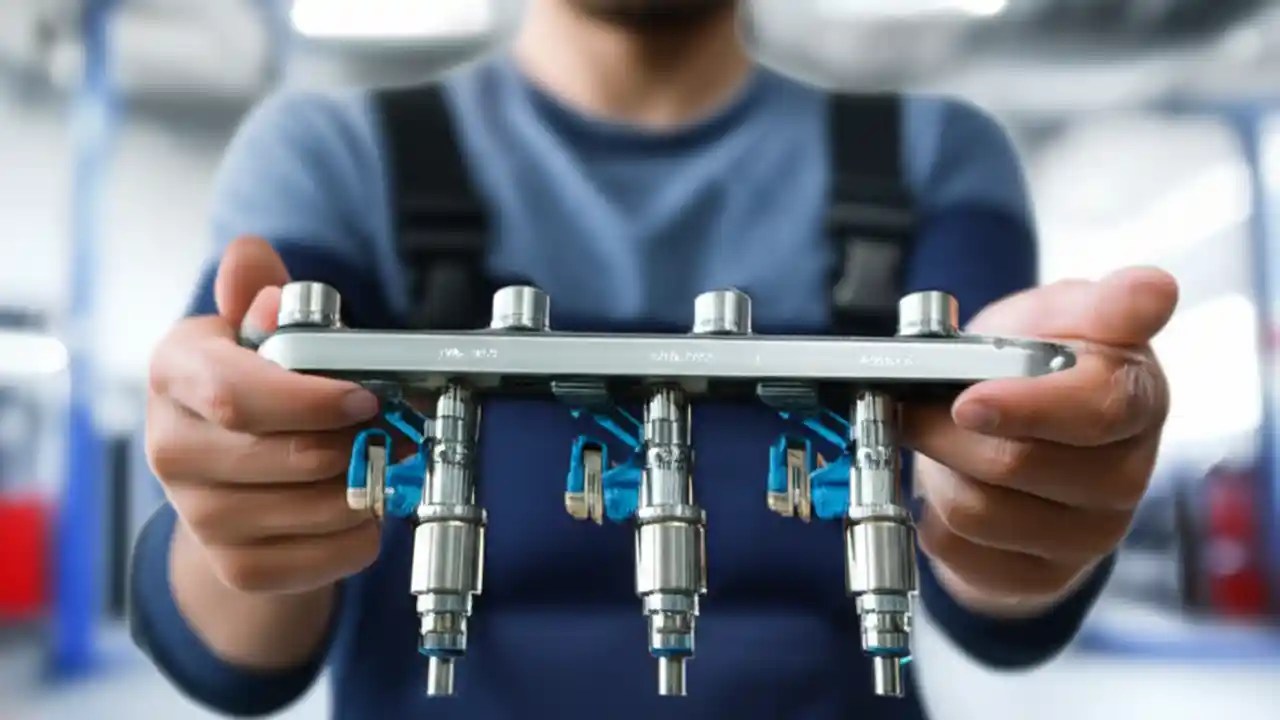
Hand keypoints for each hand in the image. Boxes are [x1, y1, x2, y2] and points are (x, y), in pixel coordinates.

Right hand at [146, 237, 382, 594]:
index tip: (364, 396)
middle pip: (285, 455)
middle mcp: (171, 447)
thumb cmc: (258, 387)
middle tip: (395, 429)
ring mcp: (199, 515)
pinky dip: (361, 534)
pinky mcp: (235, 566)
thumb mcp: (258, 329)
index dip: (311, 399)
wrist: (233, 478)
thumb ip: (262, 293)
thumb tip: (250, 259)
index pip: (237, 393)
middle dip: (355, 443)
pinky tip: (364, 506)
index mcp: (175, 372)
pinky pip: (322, 558)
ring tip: (380, 462)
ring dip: (365, 486)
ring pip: (312, 509)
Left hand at [903, 267, 1177, 617]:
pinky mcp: (1044, 576)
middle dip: (946, 430)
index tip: (967, 401)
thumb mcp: (1056, 317)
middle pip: (1017, 464)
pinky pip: (960, 551)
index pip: (1095, 409)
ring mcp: (1091, 535)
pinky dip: (933, 516)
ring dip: (938, 469)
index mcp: (1136, 397)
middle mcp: (1126, 473)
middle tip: (913, 404)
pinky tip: (947, 488)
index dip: (1026, 407)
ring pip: (979, 511)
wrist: (1014, 440)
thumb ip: (1099, 304)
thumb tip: (1153, 289)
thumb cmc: (1034, 368)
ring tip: (936, 442)